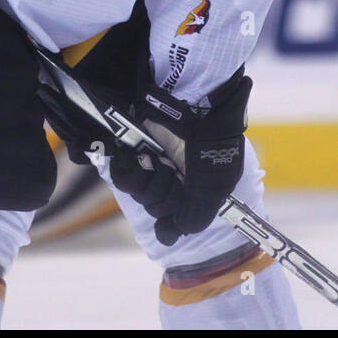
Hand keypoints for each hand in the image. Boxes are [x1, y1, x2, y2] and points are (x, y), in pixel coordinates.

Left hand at [108, 69, 250, 244]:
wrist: (194, 103)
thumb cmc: (210, 143)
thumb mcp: (212, 186)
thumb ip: (195, 215)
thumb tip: (173, 235)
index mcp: (200, 187)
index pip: (179, 218)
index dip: (171, 225)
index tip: (166, 228)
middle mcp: (178, 176)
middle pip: (158, 207)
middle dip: (162, 195)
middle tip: (172, 174)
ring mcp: (157, 162)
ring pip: (140, 194)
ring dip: (148, 181)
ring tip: (157, 162)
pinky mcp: (137, 148)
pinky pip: (124, 175)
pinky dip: (131, 171)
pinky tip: (143, 157)